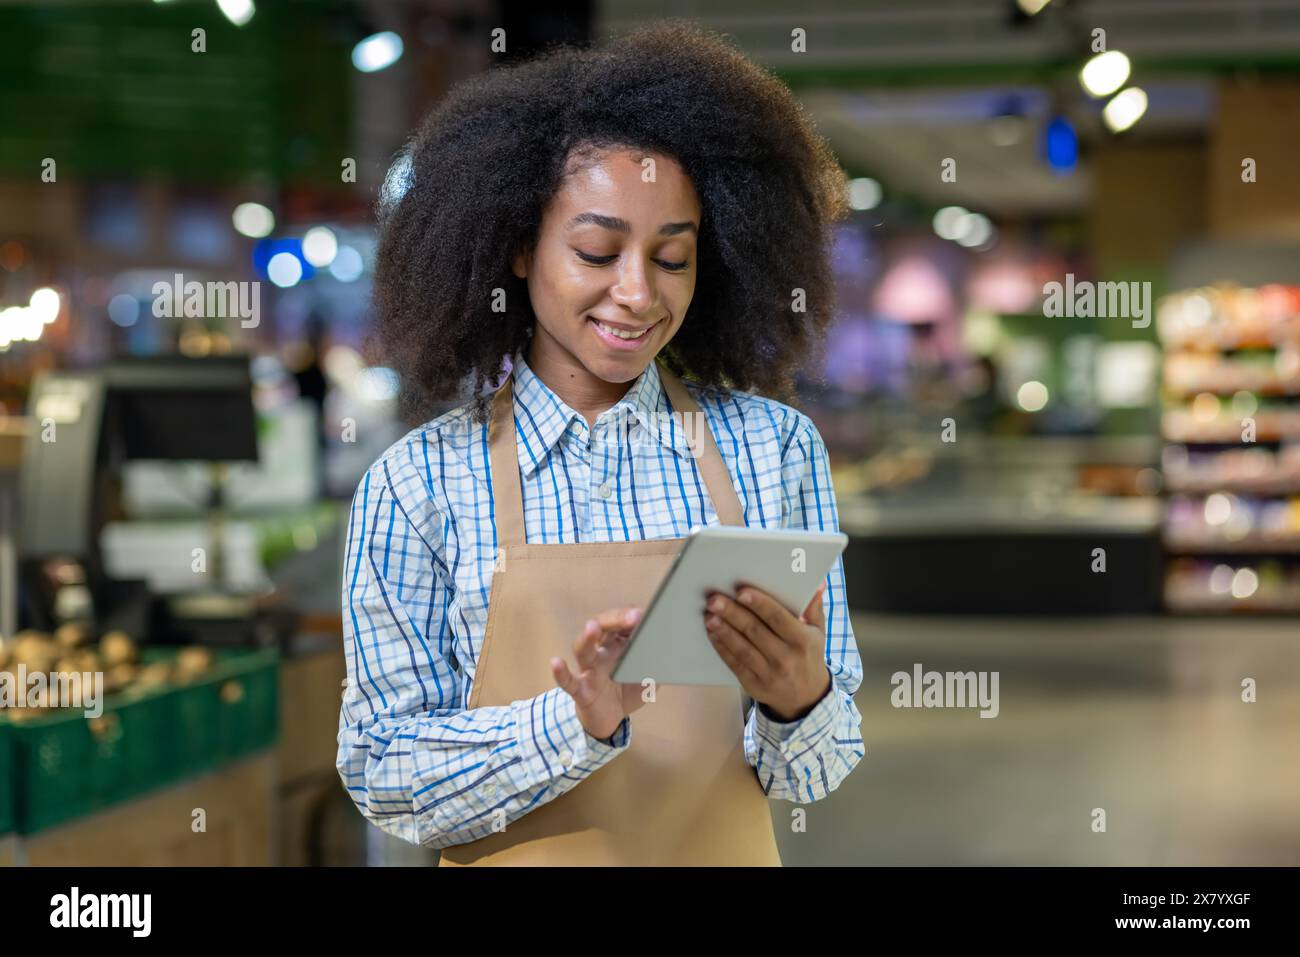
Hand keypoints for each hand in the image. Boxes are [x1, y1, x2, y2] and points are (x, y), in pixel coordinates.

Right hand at [551, 606, 647, 739]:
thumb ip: (658, 662)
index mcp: (619, 644)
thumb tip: (673, 649)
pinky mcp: (580, 690)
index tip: (649, 614)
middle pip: (602, 627)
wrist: (610, 720)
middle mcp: (602, 651)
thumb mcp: (649, 676)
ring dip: (588, 638)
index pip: (624, 622)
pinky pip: (568, 681)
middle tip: (632, 616)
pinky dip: (561, 673)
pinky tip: (556, 663)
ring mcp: (589, 670)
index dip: (634, 616)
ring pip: (583, 650)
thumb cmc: (627, 690)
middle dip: (616, 619)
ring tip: (592, 627)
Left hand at [703, 581, 830, 721]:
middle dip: (733, 614)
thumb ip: (813, 607)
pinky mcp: (754, 685)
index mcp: (803, 641)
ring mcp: (769, 674)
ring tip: (709, 615)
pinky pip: (735, 664)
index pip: (778, 618)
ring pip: (742, 648)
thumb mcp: (818, 632)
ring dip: (723, 630)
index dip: (759, 604)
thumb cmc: (808, 656)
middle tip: (715, 599)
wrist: (806, 699)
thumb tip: (817, 582)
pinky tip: (713, 633)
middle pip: (755, 631)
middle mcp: (786, 658)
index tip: (741, 592)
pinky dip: (722, 647)